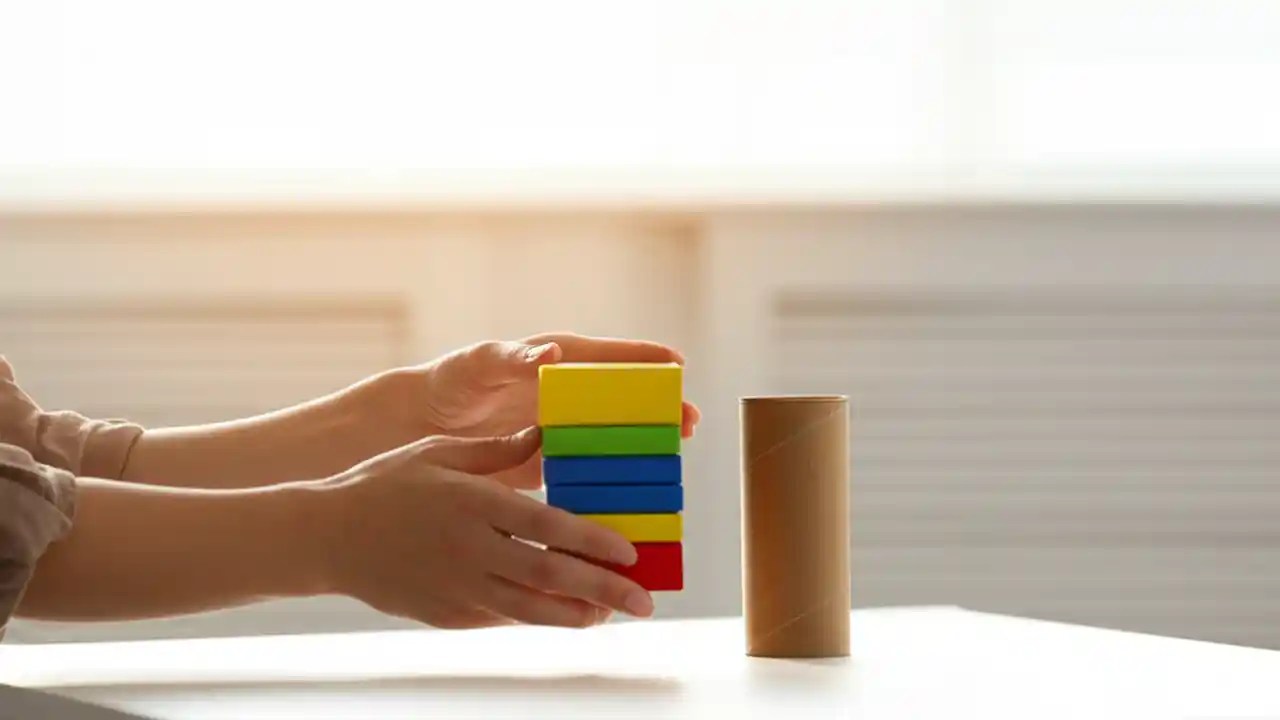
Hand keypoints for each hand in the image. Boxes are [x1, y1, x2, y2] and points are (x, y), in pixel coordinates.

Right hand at [319, 426, 653, 628]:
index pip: (547, 526)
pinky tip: (563, 615)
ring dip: (576, 615)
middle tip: (643, 600)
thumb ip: (497, 450)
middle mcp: (469, 549)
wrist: (324, 536)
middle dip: (603, 590)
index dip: (593, 542)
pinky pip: (501, 620)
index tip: (628, 551)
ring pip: (530, 611)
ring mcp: (456, 588)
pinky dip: (536, 619)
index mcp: (472, 502)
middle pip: (549, 575)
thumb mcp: (439, 452)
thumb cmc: (386, 484)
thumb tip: (547, 433)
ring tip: (610, 615)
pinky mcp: (445, 615)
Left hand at [386, 332, 700, 488]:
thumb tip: (550, 353)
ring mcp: (562, 430)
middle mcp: (567, 396)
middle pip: (623, 400)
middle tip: (689, 423)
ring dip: (640, 450)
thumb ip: (513, 359)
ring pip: (612, 438)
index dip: (645, 360)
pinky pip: (588, 472)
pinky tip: (629, 499)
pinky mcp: (550, 463)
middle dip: (657, 410)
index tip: (678, 365)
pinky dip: (608, 484)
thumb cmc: (451, 381)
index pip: (610, 358)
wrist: (420, 425)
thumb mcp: (479, 365)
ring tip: (671, 463)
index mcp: (557, 363)